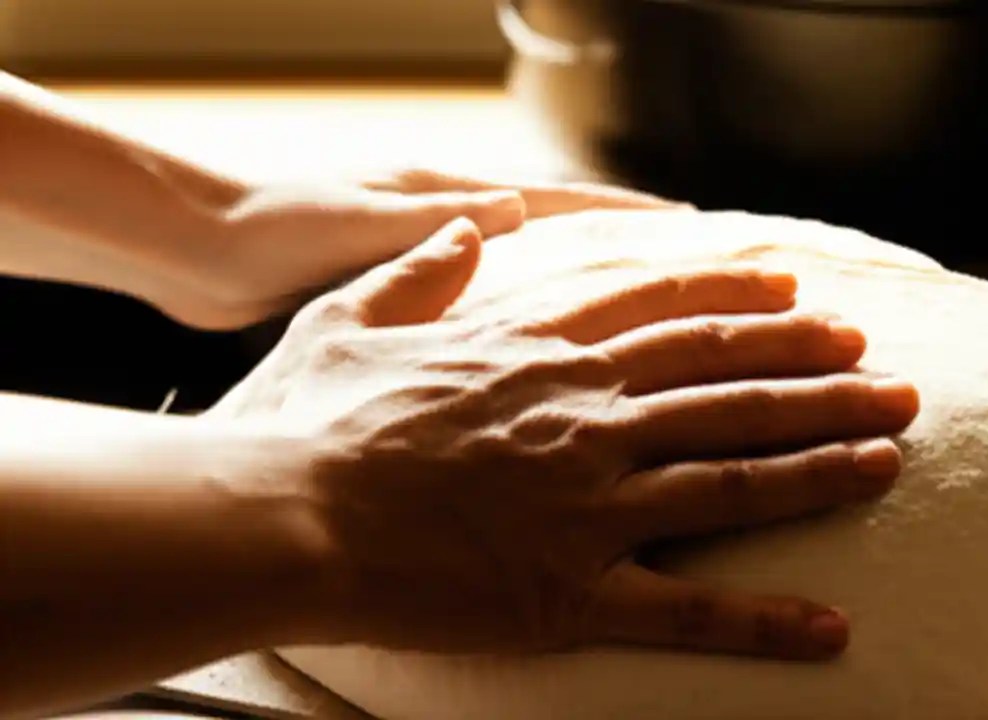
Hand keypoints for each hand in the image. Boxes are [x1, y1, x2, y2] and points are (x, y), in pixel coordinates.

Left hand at [172, 170, 678, 330]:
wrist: (197, 251)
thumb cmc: (271, 233)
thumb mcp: (359, 225)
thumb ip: (435, 225)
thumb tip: (517, 213)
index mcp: (441, 198)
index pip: (556, 203)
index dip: (624, 218)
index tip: (689, 228)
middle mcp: (443, 220)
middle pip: (555, 231)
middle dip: (618, 248)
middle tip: (683, 272)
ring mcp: (424, 252)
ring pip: (526, 271)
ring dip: (578, 287)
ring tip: (634, 313)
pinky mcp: (399, 288)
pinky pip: (486, 301)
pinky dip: (527, 315)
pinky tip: (544, 347)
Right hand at [210, 220, 918, 660]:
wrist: (280, 514)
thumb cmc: (307, 421)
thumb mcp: (356, 317)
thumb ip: (423, 269)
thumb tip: (466, 227)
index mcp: (540, 355)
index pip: (668, 314)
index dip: (744, 303)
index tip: (801, 296)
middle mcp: (585, 417)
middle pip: (728, 385)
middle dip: (819, 377)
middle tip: (890, 375)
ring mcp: (588, 505)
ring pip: (733, 476)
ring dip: (821, 465)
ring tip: (892, 457)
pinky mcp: (572, 591)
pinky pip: (686, 612)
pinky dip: (763, 623)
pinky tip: (832, 629)